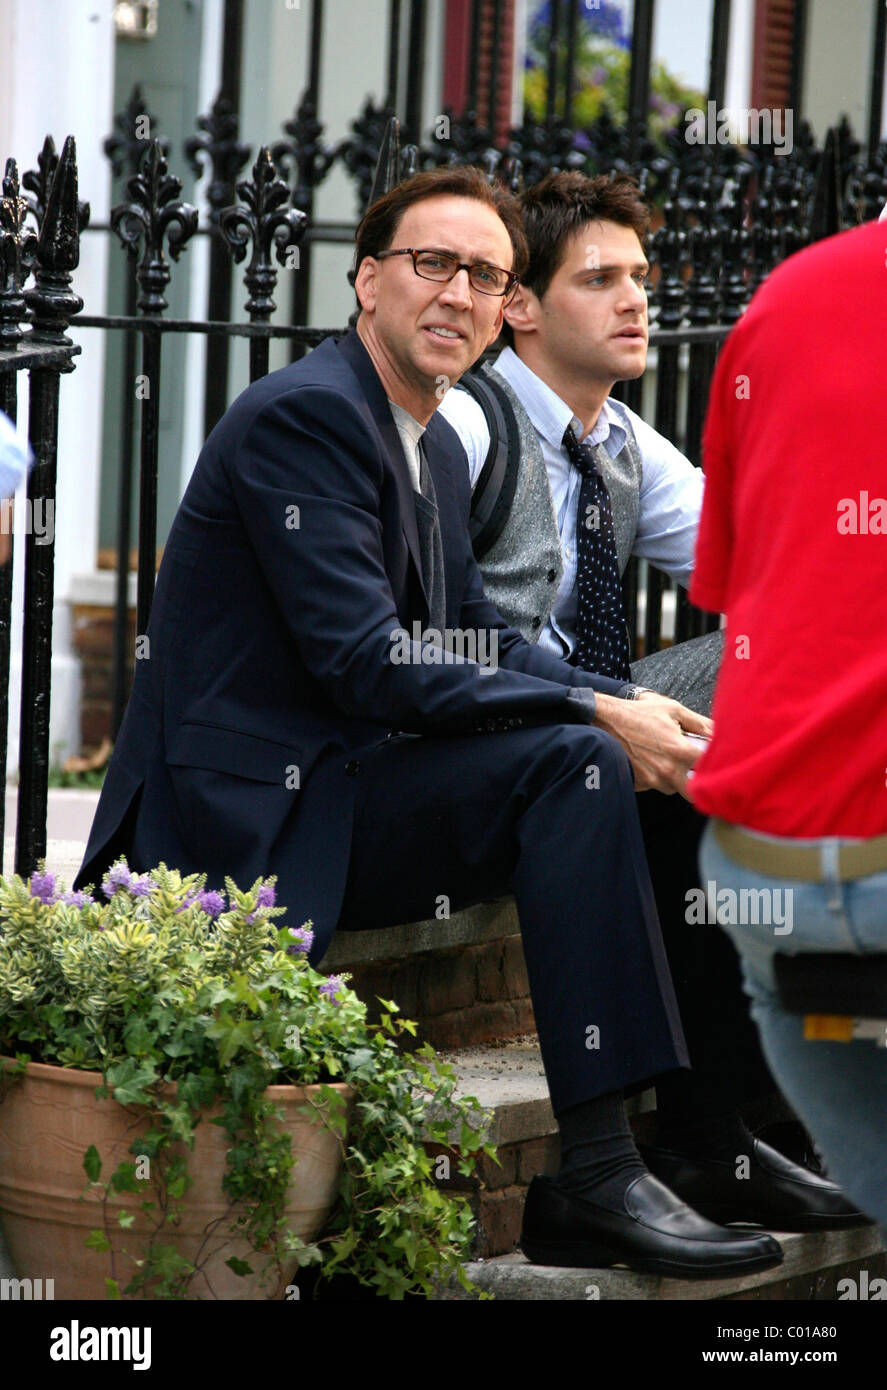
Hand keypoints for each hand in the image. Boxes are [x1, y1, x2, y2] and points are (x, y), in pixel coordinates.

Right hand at [592, 691, 712, 798]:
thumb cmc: (639, 714)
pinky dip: (656, 778)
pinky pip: (654, 786)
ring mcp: (652, 779)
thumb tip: (717, 732)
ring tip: (666, 760)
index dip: (713, 764)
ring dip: (675, 779)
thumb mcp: (673, 710)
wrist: (605, 722)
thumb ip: (699, 723)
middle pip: (694, 790)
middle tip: (693, 770)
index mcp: (680, 751)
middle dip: (696, 782)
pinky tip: (650, 762)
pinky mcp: (639, 784)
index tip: (711, 760)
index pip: (709, 768)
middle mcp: (668, 770)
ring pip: (673, 788)